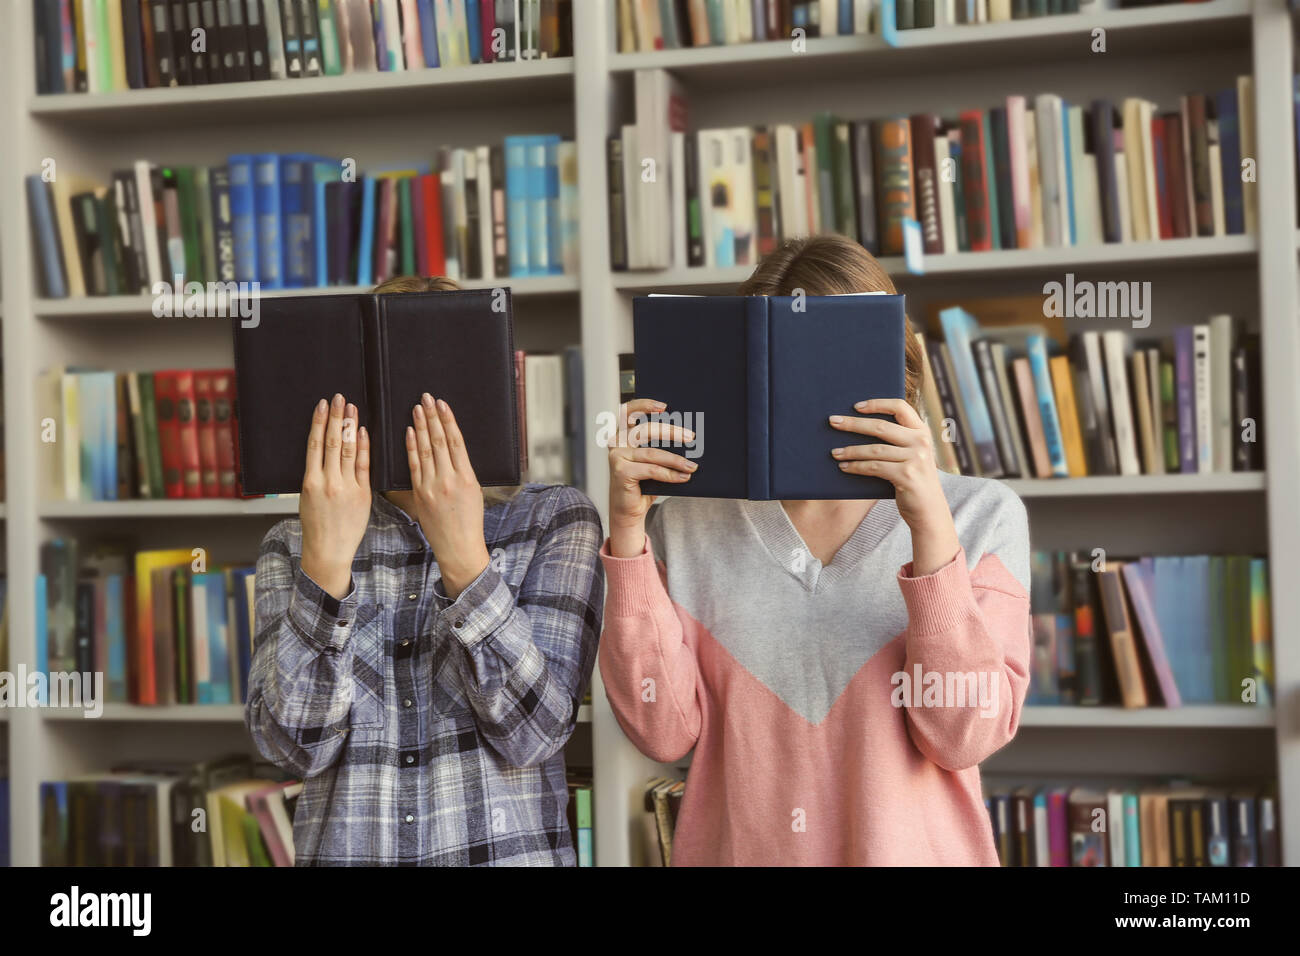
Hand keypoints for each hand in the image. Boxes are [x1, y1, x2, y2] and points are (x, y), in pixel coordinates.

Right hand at [299, 394, 371, 600]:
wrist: (328, 550)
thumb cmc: (316, 525)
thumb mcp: (307, 498)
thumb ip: (316, 475)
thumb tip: (322, 450)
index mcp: (309, 482)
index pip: (315, 444)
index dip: (319, 422)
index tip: (323, 405)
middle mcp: (327, 482)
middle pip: (332, 442)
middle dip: (336, 417)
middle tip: (340, 398)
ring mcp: (346, 488)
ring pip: (348, 450)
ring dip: (350, 426)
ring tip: (352, 408)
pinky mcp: (363, 494)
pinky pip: (364, 466)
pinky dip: (363, 447)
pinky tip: (363, 431)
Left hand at [406, 394, 489, 599]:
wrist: (459, 548)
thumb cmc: (468, 522)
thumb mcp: (474, 493)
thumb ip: (462, 471)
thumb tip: (451, 449)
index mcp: (468, 477)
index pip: (456, 441)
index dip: (448, 420)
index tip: (442, 404)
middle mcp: (451, 480)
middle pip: (441, 441)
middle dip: (432, 417)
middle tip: (426, 398)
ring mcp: (434, 487)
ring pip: (426, 450)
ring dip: (421, 427)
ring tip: (416, 409)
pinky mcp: (420, 495)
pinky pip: (414, 467)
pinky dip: (412, 448)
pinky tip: (409, 432)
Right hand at [607, 398, 696, 557]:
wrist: (630, 511)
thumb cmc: (644, 484)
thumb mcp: (653, 461)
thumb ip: (661, 447)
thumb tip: (688, 439)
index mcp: (622, 434)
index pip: (628, 412)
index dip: (644, 405)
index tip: (664, 406)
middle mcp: (616, 442)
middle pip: (645, 430)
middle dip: (671, 432)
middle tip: (691, 436)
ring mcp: (617, 456)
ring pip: (652, 453)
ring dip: (676, 460)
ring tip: (692, 466)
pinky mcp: (620, 471)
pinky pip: (651, 470)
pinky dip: (669, 474)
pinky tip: (683, 477)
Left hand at [829, 398, 959, 575]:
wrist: (930, 511)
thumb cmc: (914, 481)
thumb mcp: (911, 456)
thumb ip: (896, 441)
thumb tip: (858, 427)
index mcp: (921, 432)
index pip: (900, 407)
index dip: (877, 403)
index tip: (856, 406)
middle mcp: (920, 442)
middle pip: (880, 426)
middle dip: (853, 423)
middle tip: (832, 421)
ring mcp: (915, 458)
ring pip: (874, 449)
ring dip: (850, 450)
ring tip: (834, 452)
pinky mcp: (906, 476)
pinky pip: (874, 467)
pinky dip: (856, 467)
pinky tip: (843, 467)